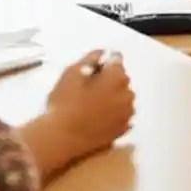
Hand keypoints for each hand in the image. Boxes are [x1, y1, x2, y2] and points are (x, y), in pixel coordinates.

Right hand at [21, 50, 134, 178]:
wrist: (62, 137)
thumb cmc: (65, 102)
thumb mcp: (72, 72)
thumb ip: (91, 58)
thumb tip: (102, 53)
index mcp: (117, 77)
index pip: (116, 59)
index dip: (103, 62)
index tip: (91, 69)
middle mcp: (127, 94)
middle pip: (120, 79)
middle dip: (108, 80)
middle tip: (87, 88)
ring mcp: (127, 114)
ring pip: (122, 97)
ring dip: (112, 97)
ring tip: (91, 105)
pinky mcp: (122, 130)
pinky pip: (121, 114)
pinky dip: (113, 112)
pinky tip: (97, 117)